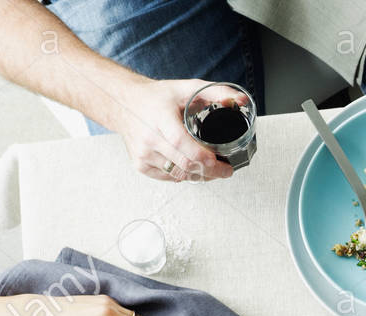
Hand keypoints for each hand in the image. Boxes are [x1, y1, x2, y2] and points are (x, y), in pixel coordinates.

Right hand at [113, 78, 233, 182]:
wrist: (124, 103)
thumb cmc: (156, 97)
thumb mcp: (186, 88)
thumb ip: (216, 92)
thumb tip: (242, 100)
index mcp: (160, 118)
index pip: (184, 145)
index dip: (206, 159)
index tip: (224, 164)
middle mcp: (148, 138)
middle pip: (186, 164)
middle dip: (211, 172)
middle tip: (225, 170)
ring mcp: (143, 154)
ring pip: (179, 174)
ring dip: (199, 175)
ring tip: (210, 168)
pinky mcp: (140, 164)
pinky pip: (169, 177)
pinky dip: (183, 174)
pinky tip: (189, 166)